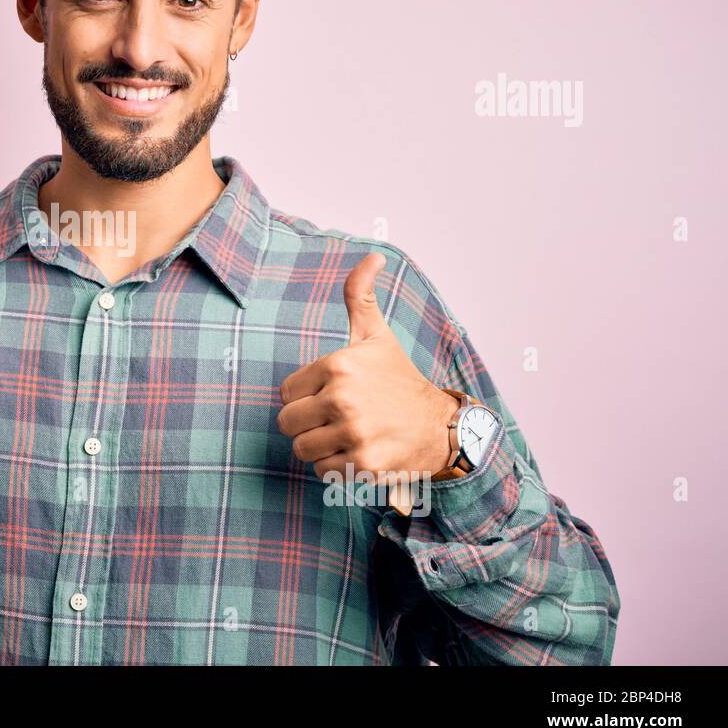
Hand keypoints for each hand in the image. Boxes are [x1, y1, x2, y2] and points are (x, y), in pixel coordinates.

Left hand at [276, 252, 459, 491]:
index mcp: (337, 365)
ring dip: (319, 447)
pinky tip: (357, 452)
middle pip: (288, 423)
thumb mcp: (376, 335)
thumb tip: (373, 255)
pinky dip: (335, 467)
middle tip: (335, 419)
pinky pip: (322, 471)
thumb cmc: (399, 380)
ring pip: (302, 449)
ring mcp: (353, 433)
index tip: (330, 395)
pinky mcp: (361, 464)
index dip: (305, 396)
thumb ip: (360, 295)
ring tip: (346, 435)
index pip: (287, 393)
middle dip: (307, 424)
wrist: (441, 427)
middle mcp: (342, 399)